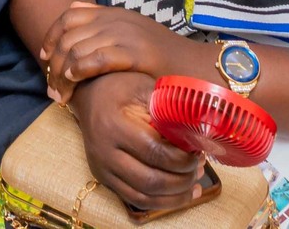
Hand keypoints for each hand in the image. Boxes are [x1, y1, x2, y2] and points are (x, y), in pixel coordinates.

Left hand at [39, 2, 184, 105]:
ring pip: (78, 49)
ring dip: (62, 74)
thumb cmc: (163, 56)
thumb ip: (104, 20)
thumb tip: (74, 8)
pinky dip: (81, 69)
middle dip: (53, 63)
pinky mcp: (137, 53)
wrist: (198, 67)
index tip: (44, 58)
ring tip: (60, 94)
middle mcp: (117, 20)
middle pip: (68, 36)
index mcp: (113, 13)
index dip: (51, 36)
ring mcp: (127, 35)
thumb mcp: (131, 30)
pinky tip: (75, 81)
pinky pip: (98, 58)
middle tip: (51, 87)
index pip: (69, 16)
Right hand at [70, 71, 206, 211]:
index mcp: (114, 125)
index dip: (182, 158)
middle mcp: (104, 151)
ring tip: (194, 183)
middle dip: (182, 179)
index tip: (199, 152)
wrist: (88, 95)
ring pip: (144, 197)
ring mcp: (102, 168)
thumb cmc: (120, 87)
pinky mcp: (104, 179)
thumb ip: (169, 108)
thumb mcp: (144, 87)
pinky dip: (161, 202)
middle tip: (200, 168)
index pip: (154, 152)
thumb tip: (200, 130)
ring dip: (174, 196)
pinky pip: (136, 200)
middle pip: (150, 180)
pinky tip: (181, 194)